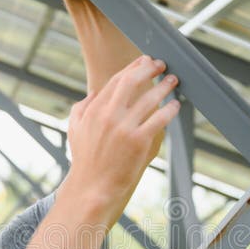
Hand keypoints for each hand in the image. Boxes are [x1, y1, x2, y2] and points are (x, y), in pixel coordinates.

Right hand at [64, 56, 179, 217]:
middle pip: (132, 81)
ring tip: (173, 81)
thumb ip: (81, 108)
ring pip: (149, 99)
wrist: (92, 187)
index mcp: (94, 110)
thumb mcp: (74, 130)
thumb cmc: (85, 160)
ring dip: (164, 87)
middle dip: (149, 69)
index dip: (133, 67)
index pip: (116, 80)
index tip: (144, 61)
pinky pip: (159, 120)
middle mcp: (108, 116)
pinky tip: (175, 106)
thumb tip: (94, 93)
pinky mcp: (138, 142)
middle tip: (161, 64)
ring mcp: (124, 128)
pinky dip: (169, 110)